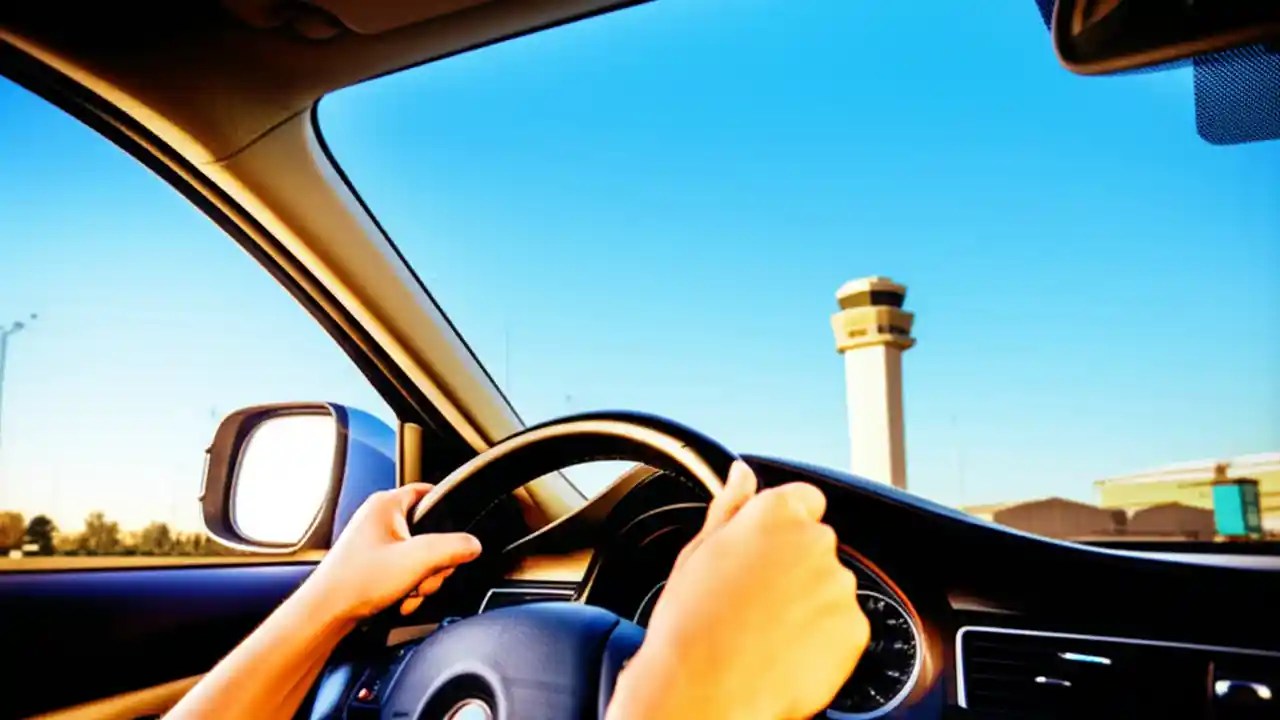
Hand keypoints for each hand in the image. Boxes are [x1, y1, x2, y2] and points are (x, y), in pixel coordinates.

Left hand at [303, 483, 482, 622]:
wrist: (325, 614)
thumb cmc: (355, 583)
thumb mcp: (416, 560)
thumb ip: (452, 548)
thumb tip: (473, 544)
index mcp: (387, 504)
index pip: (431, 493)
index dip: (448, 516)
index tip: (453, 537)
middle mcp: (380, 518)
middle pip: (430, 532)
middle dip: (434, 562)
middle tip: (423, 576)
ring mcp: (375, 541)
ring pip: (420, 556)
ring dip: (422, 579)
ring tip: (408, 591)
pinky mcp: (373, 562)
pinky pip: (405, 570)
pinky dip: (408, 586)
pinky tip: (401, 598)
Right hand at [609, 462, 869, 719]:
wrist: (704, 690)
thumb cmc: (691, 624)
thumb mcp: (698, 553)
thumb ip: (731, 506)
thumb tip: (742, 473)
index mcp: (775, 514)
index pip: (804, 499)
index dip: (784, 527)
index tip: (767, 551)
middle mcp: (814, 541)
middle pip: (816, 546)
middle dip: (795, 567)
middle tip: (757, 599)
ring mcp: (838, 585)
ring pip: (830, 588)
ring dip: (809, 603)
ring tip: (767, 632)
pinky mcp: (853, 628)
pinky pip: (843, 627)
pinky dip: (823, 639)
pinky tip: (785, 652)